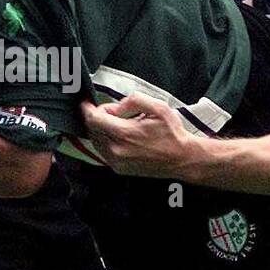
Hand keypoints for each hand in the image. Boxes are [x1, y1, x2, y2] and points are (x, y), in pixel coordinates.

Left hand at [80, 94, 198, 177]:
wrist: (182, 159)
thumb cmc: (172, 133)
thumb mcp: (157, 107)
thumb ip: (133, 100)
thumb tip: (115, 108)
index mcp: (125, 134)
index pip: (93, 119)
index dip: (88, 108)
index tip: (86, 103)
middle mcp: (117, 150)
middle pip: (92, 129)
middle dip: (98, 117)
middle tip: (117, 113)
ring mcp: (117, 162)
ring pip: (95, 140)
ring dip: (101, 129)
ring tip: (123, 125)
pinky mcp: (118, 169)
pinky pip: (102, 151)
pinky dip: (106, 141)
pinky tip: (122, 137)